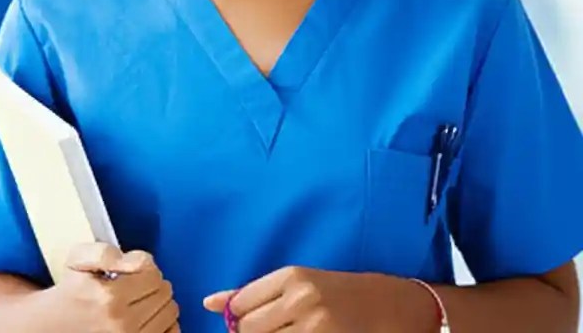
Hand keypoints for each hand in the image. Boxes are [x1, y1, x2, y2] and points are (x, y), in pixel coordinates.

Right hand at [52, 242, 180, 332]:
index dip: (143, 265)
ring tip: (139, 299)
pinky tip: (149, 316)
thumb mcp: (76, 261)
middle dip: (151, 282)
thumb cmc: (68, 295)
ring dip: (158, 301)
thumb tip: (135, 260)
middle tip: (135, 282)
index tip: (131, 267)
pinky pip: (172, 332)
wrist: (54, 326)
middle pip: (164, 292)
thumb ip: (104, 253)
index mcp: (108, 298)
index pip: (152, 274)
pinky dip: (165, 322)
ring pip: (170, 311)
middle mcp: (122, 323)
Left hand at [203, 266, 434, 332]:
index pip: (240, 304)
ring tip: (289, 330)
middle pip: (249, 330)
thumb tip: (207, 303)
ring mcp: (316, 326)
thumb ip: (254, 293)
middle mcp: (302, 299)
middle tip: (276, 329)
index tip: (247, 323)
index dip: (237, 319)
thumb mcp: (300, 283)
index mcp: (292, 277)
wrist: (397, 306)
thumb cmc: (342, 293)